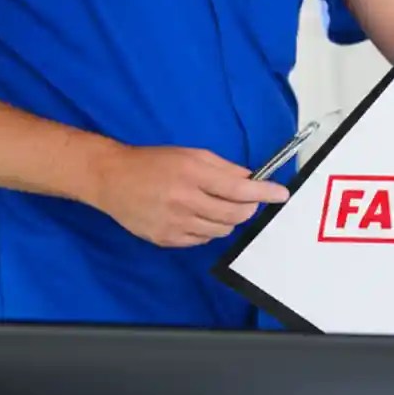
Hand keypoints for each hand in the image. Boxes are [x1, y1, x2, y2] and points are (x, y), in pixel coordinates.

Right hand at [85, 145, 289, 247]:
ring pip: (222, 230)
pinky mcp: (167, 239)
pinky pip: (202, 240)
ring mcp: (175, 224)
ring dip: (228, 219)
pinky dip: (208, 229)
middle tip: (246, 200)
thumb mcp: (190, 154)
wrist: (112, 179)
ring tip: (214, 204)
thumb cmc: (152, 162)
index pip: (239, 190)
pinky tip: (197, 215)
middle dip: (248, 208)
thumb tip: (251, 180)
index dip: (265, 193)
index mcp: (192, 175)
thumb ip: (223, 168)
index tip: (281, 195)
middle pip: (235, 214)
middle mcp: (185, 201)